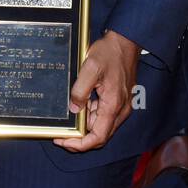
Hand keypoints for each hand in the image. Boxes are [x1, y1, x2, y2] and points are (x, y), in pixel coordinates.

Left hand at [52, 29, 141, 152]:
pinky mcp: (118, 101)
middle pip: (99, 136)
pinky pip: (103, 115)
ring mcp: (121, 107)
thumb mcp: (89, 68)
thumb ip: (80, 91)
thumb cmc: (110, 53)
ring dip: (85, 125)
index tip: (64, 141)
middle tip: (61, 134)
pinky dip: (90, 115)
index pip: (98, 137)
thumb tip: (73, 109)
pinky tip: (81, 104)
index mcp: (113, 105)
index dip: (80, 144)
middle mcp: (120, 110)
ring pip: (100, 127)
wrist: (126, 42)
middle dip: (80, 139)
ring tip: (70, 114)